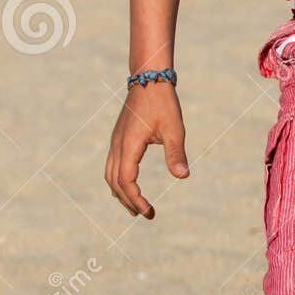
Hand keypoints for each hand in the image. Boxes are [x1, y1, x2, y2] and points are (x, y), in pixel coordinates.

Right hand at [104, 84, 188, 220]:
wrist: (149, 80)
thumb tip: (183, 176)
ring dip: (121, 192)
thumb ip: (176, 153)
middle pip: (115, 182)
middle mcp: (117, 146)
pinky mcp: (119, 138)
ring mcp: (116, 142)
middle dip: (128, 201)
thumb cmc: (163, 104)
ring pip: (111, 175)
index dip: (136, 199)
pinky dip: (119, 180)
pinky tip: (129, 184)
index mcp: (128, 146)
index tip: (149, 212)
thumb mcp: (174, 129)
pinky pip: (113, 165)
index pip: (127, 181)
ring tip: (135, 206)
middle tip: (145, 214)